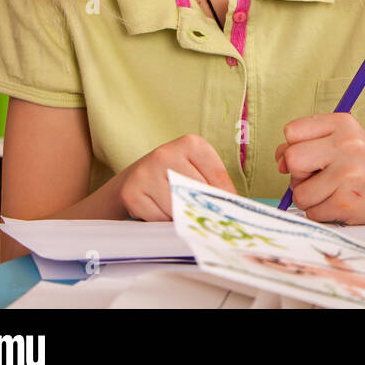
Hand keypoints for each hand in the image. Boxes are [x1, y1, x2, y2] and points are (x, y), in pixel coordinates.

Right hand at [118, 134, 235, 220]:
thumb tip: (234, 205)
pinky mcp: (131, 193)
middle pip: (197, 193)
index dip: (225, 197)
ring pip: (177, 208)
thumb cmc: (176, 172)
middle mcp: (165, 154)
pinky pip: (157, 219)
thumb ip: (215, 183)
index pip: (216, 176)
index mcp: (190, 144)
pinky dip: (163, 221)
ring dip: (182, 216)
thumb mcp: (198, 168)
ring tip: (180, 209)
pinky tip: (161, 210)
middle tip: (205, 215)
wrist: (137, 176)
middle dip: (203, 207)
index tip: (229, 209)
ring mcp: (146, 173)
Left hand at [274, 113, 364, 224]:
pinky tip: (340, 202)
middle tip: (318, 175)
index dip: (293, 147)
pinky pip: (313, 213)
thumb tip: (279, 163)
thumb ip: (305, 143)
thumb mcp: (339, 139)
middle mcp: (347, 145)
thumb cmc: (362, 162)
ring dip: (309, 197)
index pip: (292, 131)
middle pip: (292, 159)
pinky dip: (321, 212)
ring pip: (300, 193)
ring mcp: (349, 175)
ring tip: (331, 191)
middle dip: (298, 173)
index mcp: (342, 124)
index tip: (308, 155)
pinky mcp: (348, 204)